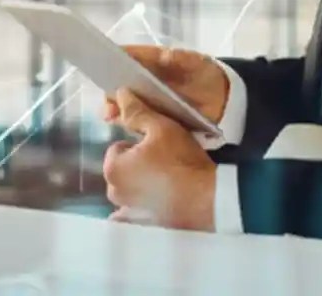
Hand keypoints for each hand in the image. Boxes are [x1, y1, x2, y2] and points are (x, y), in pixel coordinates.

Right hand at [103, 45, 228, 125]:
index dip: (117, 57)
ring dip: (115, 107)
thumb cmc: (207, 74)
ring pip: (126, 101)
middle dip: (112, 89)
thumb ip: (181, 58)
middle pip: (123, 82)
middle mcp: (147, 80)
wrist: (224, 100)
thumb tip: (164, 55)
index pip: (131, 57)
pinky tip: (121, 124)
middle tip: (108, 98)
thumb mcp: (197, 63)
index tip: (104, 60)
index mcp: (155, 62)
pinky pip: (136, 118)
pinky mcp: (154, 117)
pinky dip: (126, 121)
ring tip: (110, 114)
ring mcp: (149, 99)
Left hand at [103, 88, 215, 230]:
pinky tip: (158, 204)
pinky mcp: (143, 227)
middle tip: (165, 161)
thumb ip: (137, 112)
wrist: (208, 199)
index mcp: (113, 168)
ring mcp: (128, 213)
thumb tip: (120, 94)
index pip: (118, 148)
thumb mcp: (161, 128)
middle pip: (122, 171)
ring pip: (130, 192)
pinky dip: (142, 211)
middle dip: (137, 165)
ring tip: (168, 180)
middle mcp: (114, 193)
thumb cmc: (181, 161)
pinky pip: (134, 218)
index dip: (138, 144)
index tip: (157, 145)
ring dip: (141, 187)